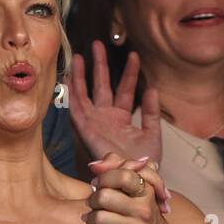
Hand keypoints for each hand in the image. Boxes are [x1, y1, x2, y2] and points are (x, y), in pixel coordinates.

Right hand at [70, 44, 162, 164]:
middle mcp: (106, 119)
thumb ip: (151, 112)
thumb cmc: (144, 163)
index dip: (130, 73)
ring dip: (82, 74)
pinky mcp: (85, 129)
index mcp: (122, 120)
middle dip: (100, 65)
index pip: (125, 91)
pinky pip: (76, 107)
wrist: (135, 179)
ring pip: (86, 93)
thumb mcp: (153, 134)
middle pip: (101, 86)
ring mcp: (94, 123)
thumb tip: (152, 88)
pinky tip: (70, 75)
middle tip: (98, 44)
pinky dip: (72, 92)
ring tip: (81, 54)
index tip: (135, 56)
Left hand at [83, 153, 175, 223]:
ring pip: (98, 217)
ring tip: (93, 218)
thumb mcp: (138, 186)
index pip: (123, 175)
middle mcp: (144, 210)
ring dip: (90, 217)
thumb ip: (117, 167)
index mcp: (146, 191)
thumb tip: (94, 165)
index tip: (99, 184)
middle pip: (104, 196)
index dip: (105, 177)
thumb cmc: (141, 211)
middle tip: (93, 203)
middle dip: (93, 199)